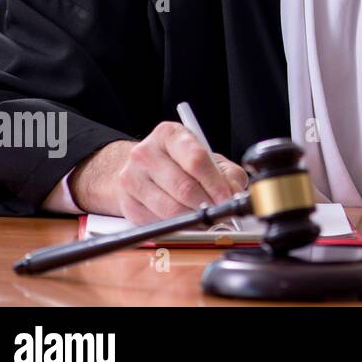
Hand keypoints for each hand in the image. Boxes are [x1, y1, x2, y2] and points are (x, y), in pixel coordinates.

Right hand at [71, 122, 248, 223]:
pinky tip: (185, 220)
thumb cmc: (180, 162)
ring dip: (193, 218)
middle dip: (207, 204)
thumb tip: (234, 194)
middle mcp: (146, 153)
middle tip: (220, 213)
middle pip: (183, 187)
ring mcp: (132, 178)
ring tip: (205, 218)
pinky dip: (177, 226)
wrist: (142, 168)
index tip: (227, 198)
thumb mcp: (208, 158)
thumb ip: (227, 173)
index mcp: (169, 135)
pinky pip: (157, 222)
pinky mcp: (127, 202)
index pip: (196, 160)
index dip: (215, 183)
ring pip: (170, 208)